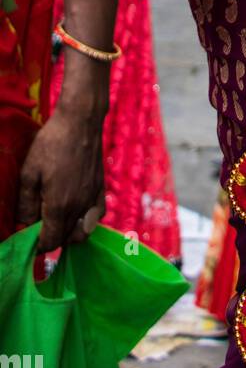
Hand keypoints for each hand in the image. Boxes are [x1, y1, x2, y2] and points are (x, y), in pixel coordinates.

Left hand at [16, 106, 105, 252]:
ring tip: (55, 221)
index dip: (37, 246)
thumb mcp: (29, 172)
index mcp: (59, 206)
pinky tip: (76, 212)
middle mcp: (79, 207)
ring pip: (82, 232)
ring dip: (68, 233)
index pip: (49, 242)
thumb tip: (23, 227)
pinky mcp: (101, 189)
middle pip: (65, 239)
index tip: (28, 238)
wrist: (81, 120)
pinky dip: (86, 222)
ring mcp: (93, 199)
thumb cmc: (52, 143)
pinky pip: (96, 217)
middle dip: (50, 239)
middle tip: (37, 225)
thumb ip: (26, 204)